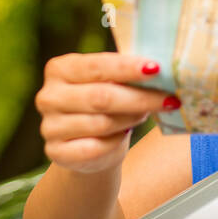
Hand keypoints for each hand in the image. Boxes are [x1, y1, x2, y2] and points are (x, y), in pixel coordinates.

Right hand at [35, 52, 179, 173]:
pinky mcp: (56, 153)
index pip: (97, 65)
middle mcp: (49, 96)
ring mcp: (49, 126)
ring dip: (131, 119)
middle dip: (139, 98)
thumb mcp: (109, 82)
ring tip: (146, 114)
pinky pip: (95, 148)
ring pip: (102, 123)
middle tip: (169, 99)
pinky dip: (115, 142)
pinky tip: (124, 136)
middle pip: (101, 97)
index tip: (156, 68)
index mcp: (59, 68)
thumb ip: (123, 74)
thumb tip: (157, 70)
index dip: (127, 68)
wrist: (89, 145)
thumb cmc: (104, 105)